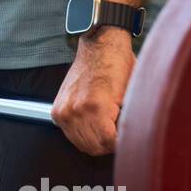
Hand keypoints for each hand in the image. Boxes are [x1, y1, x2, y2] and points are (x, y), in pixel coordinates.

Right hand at [52, 30, 134, 154]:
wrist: (100, 44)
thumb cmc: (118, 65)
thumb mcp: (131, 93)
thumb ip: (128, 120)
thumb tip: (132, 139)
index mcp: (96, 107)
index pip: (109, 143)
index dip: (122, 144)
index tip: (129, 140)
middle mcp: (75, 110)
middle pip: (94, 147)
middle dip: (109, 144)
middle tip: (120, 134)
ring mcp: (64, 111)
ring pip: (82, 143)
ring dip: (96, 140)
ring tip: (108, 128)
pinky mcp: (58, 109)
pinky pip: (71, 134)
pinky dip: (84, 133)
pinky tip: (95, 124)